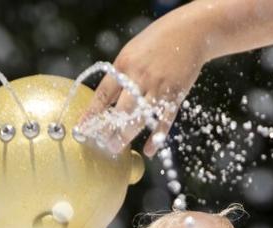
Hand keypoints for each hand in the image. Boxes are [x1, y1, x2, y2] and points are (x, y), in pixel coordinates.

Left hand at [81, 13, 208, 156]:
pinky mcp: (175, 95)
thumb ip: (119, 74)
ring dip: (126, 136)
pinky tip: (149, 151)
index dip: (92, 114)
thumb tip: (105, 102)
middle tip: (102, 144)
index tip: (82, 129)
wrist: (191, 31)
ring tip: (115, 148)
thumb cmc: (157, 42)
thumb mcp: (131, 51)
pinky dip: (156, 138)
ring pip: (140, 118)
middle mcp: (140, 77)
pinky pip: (164, 121)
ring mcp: (158, 87)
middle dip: (109, 130)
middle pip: (120, 110)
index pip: (103, 94)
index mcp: (124, 65)